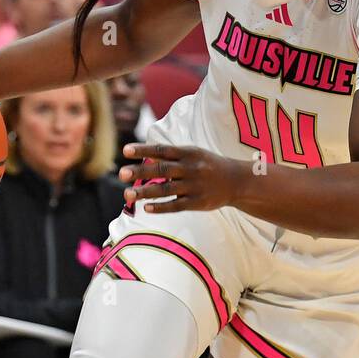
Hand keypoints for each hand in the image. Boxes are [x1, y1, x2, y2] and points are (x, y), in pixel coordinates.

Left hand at [120, 143, 245, 213]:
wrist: (237, 181)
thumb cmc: (208, 165)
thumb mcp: (194, 153)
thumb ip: (172, 156)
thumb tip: (144, 157)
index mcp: (189, 153)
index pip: (162, 150)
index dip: (144, 150)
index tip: (126, 150)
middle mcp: (191, 168)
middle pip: (162, 169)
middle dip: (141, 171)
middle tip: (121, 173)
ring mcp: (194, 186)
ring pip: (166, 190)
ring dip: (145, 192)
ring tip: (127, 194)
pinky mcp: (197, 202)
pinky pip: (176, 205)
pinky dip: (160, 207)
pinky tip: (146, 208)